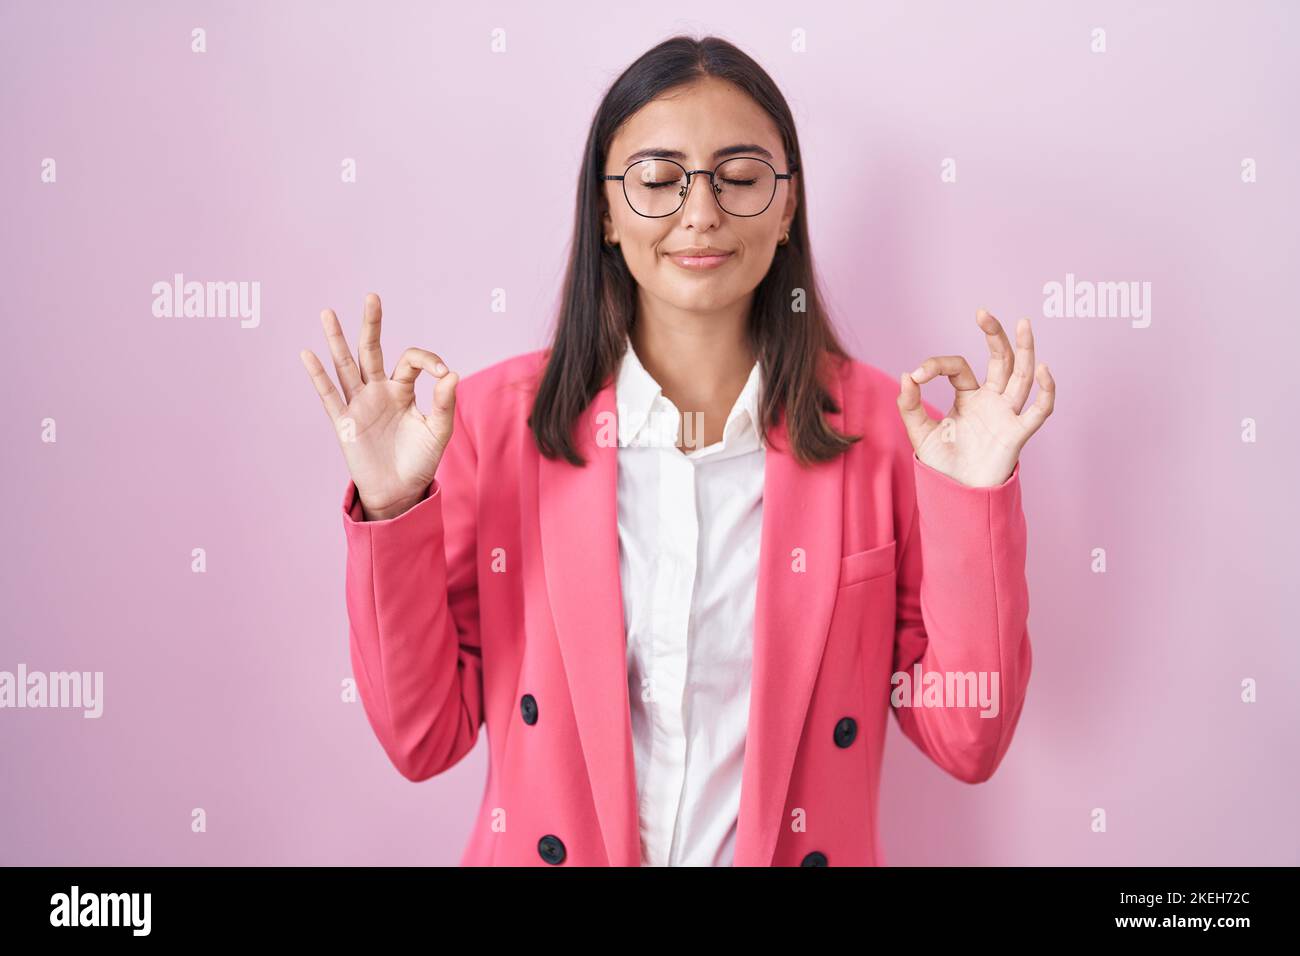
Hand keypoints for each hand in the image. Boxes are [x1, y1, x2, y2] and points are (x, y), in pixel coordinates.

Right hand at [300, 293, 458, 519]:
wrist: (400, 491)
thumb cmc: (420, 460)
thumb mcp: (438, 432)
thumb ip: (444, 403)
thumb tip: (451, 373)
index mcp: (403, 389)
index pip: (411, 360)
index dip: (427, 360)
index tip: (441, 373)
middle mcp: (379, 391)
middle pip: (371, 350)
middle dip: (371, 324)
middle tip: (372, 297)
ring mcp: (359, 404)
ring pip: (346, 366)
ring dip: (337, 341)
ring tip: (327, 313)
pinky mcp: (345, 422)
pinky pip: (329, 396)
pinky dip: (318, 376)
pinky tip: (308, 354)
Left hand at [897, 309, 1053, 487]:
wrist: (956, 495)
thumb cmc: (943, 464)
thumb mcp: (919, 432)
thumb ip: (910, 405)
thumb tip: (907, 375)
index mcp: (968, 397)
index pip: (959, 367)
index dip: (937, 366)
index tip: (917, 375)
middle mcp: (991, 400)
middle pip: (1000, 360)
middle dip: (995, 335)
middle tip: (983, 313)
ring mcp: (1007, 414)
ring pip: (1022, 375)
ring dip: (1025, 349)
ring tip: (1023, 323)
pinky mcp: (1017, 433)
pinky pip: (1039, 409)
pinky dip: (1045, 390)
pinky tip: (1042, 369)